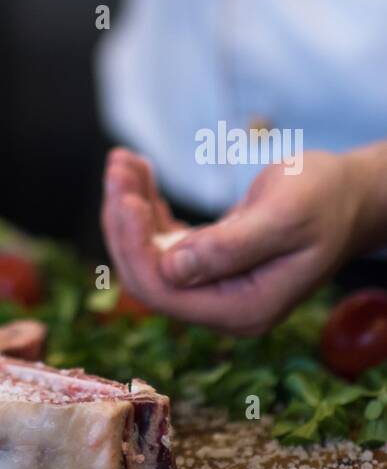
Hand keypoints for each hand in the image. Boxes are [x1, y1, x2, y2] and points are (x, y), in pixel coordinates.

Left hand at [101, 143, 386, 335]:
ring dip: (129, 207)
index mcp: (241, 308)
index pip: (162, 291)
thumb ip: (229, 247)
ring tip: (123, 160)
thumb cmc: (324, 200)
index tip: (125, 196)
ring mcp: (214, 286)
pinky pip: (162, 240)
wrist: (349, 194)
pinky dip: (145, 206)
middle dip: (124, 221)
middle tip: (118, 166)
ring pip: (149, 255)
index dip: (133, 246)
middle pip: (148, 274)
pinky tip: (139, 172)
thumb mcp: (282, 218)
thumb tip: (171, 267)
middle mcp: (222, 306)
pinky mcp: (209, 261)